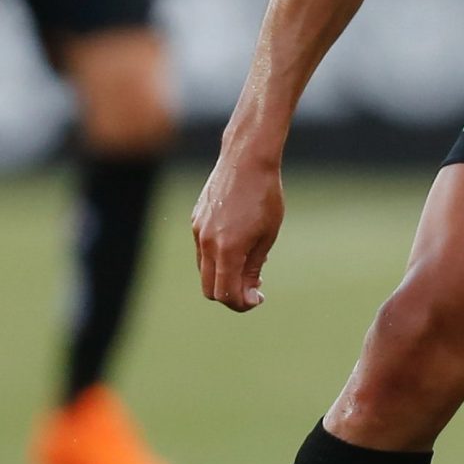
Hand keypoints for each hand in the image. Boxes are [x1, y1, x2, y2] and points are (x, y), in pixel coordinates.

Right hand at [191, 145, 284, 311]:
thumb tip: (248, 294)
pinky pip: (203, 250)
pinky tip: (239, 245)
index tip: (258, 299)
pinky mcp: (195, 220)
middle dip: (231, 295)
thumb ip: (254, 268)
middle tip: (253, 289)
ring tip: (250, 264)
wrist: (246, 160)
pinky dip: (218, 258)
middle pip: (210, 289)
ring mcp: (197, 231)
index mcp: (227, 249)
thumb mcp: (267, 236)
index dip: (242, 304)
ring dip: (224, 276)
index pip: (226, 294)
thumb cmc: (264, 196)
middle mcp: (207, 243)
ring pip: (205, 270)